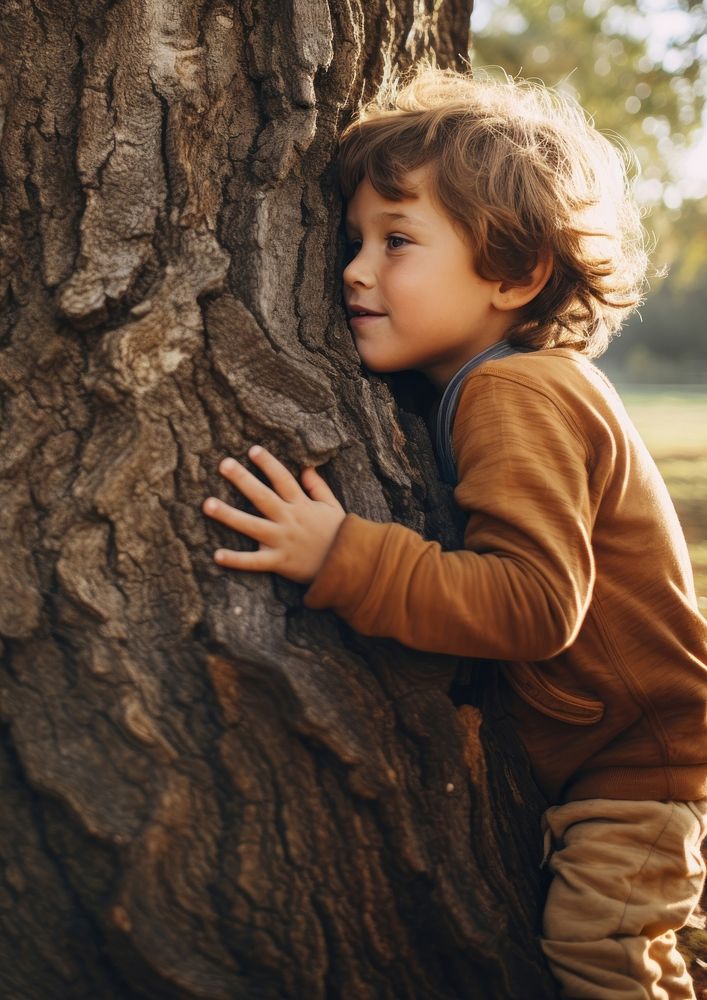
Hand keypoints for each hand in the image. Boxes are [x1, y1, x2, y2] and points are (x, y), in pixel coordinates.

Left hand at [202, 446, 345, 584]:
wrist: (348, 567)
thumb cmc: (340, 535)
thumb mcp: (332, 506)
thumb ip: (318, 487)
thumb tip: (306, 467)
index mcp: (302, 505)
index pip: (283, 479)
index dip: (268, 464)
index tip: (252, 450)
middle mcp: (289, 520)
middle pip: (262, 496)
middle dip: (243, 479)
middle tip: (224, 464)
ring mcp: (282, 541)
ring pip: (252, 526)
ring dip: (228, 515)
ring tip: (207, 504)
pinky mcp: (279, 562)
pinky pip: (254, 562)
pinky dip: (236, 560)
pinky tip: (216, 555)